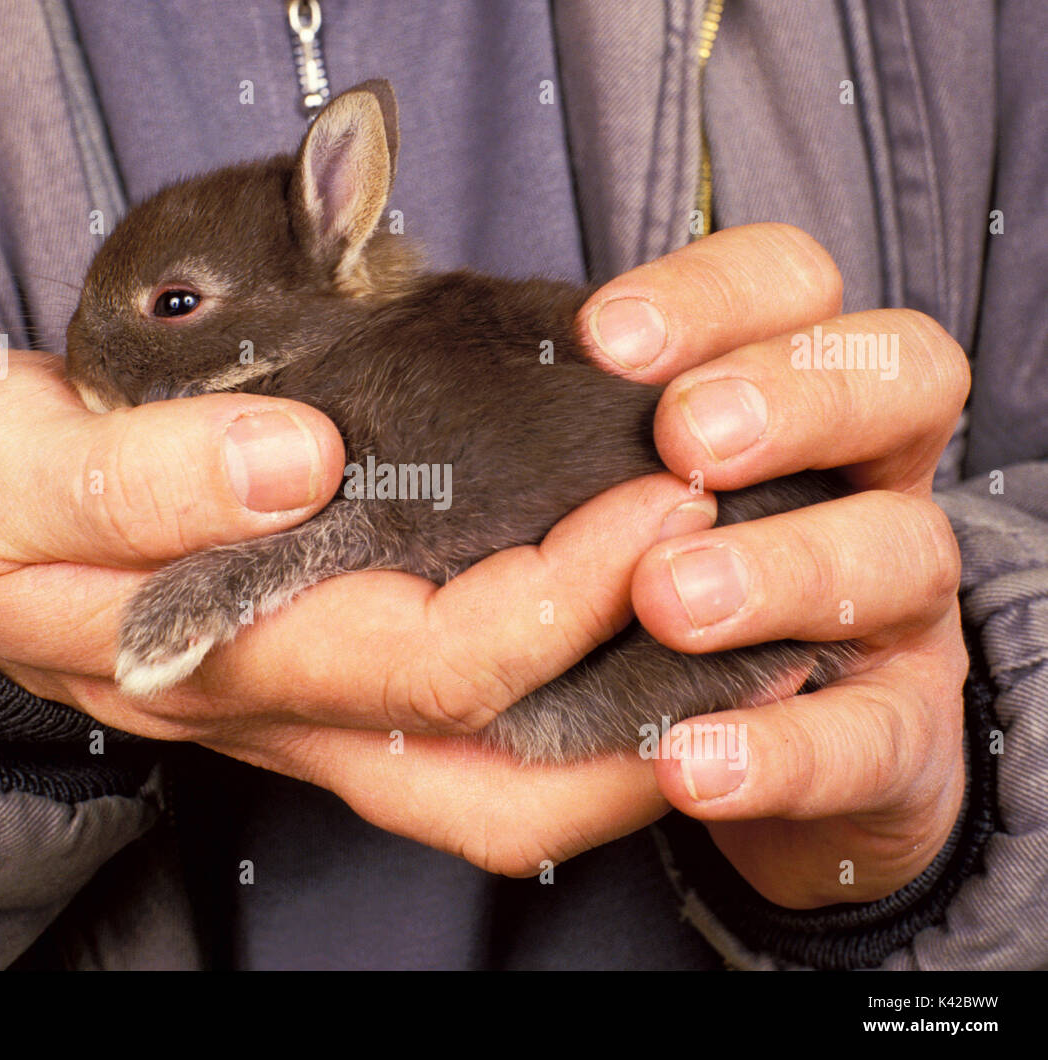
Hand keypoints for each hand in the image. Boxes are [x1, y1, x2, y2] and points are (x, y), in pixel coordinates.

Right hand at [0, 351, 711, 874]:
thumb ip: (140, 478)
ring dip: (626, 740)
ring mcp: (318, 714)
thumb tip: (296, 463)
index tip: (661, 500)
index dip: (564, 596)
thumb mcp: (7, 468)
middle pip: (497, 777)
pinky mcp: (328, 685)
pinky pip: (469, 740)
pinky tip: (633, 642)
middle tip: (747, 596)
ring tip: (735, 649)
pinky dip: (567, 707)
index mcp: (225, 657)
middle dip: (640, 704)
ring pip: (497, 789)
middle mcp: (292, 711)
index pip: (433, 662)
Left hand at [579, 222, 970, 905]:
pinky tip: (688, 761)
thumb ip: (534, 443)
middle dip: (794, 395)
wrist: (753, 741)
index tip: (604, 337)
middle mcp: (868, 475)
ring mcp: (897, 603)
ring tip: (668, 598)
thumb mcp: (589, 490)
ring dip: (790, 565)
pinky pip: (872, 736)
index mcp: (795, 390)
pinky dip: (786, 749)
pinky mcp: (896, 733)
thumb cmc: (645, 579)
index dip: (717, 293)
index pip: (795, 286)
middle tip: (685, 437)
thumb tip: (381, 423)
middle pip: (907, 378)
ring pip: (908, 550)